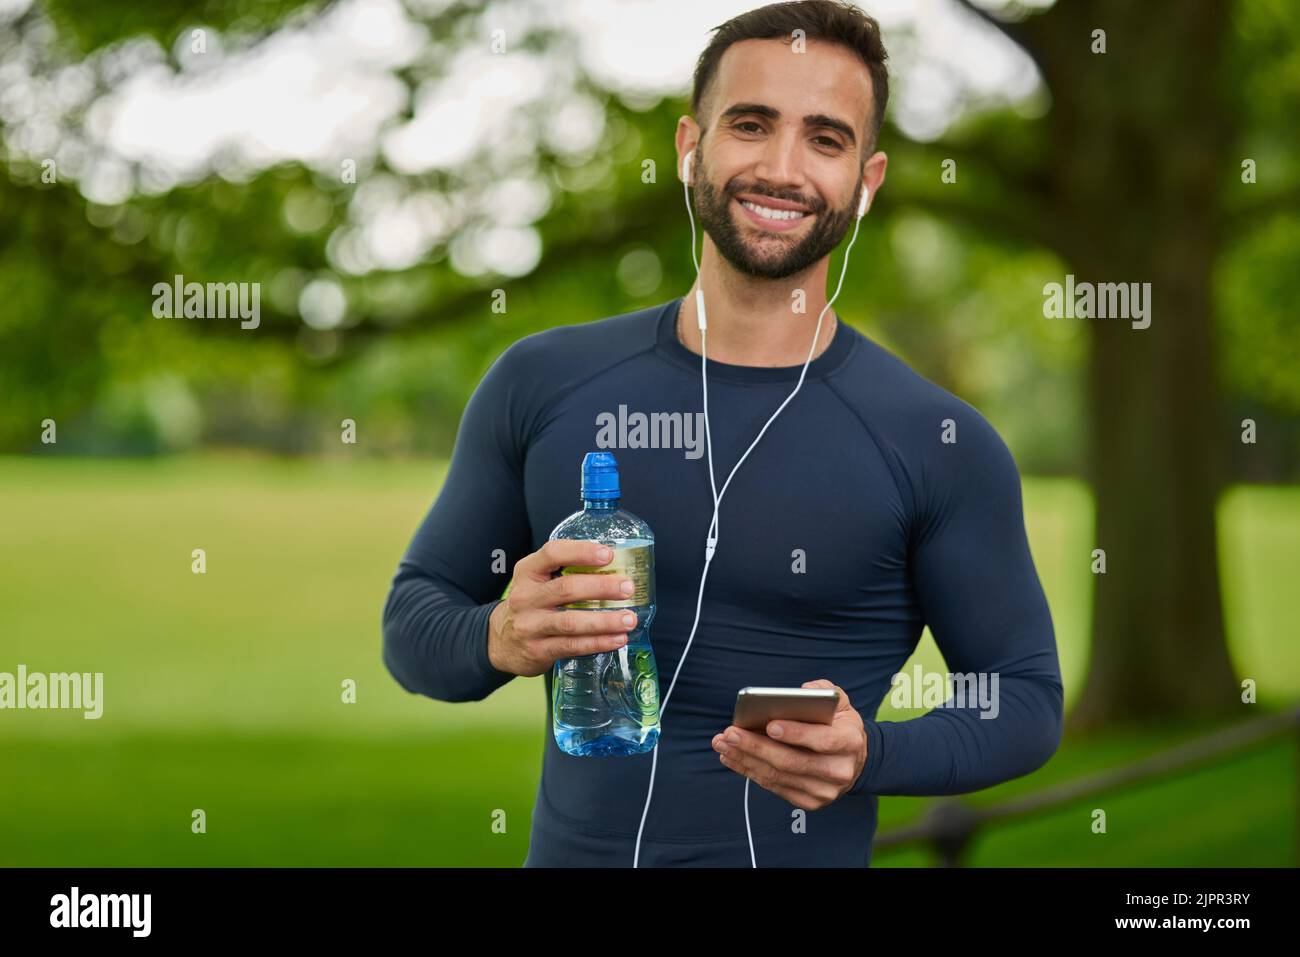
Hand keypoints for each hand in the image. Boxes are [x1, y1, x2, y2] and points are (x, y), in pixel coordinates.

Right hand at [487, 539, 638, 677]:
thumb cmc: (531, 605)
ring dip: (604, 620)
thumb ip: (565, 571)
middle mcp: (525, 596)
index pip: (553, 553)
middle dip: (601, 587)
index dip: (581, 552)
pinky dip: (598, 642)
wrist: (500, 641)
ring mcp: (530, 625)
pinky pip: (572, 646)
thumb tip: (616, 567)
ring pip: (571, 622)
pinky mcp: (538, 650)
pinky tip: (617, 639)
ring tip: (629, 619)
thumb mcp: (537, 581)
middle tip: (628, 588)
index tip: (608, 554)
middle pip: (566, 588)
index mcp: (528, 571)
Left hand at [712, 679, 866, 810]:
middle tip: (730, 733)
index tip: (769, 725)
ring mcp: (825, 791)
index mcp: (850, 742)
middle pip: (792, 761)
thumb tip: (798, 692)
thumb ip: (823, 691)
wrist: (854, 760)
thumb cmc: (838, 725)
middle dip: (757, 747)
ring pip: (778, 776)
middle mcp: (840, 771)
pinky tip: (732, 758)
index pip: (823, 740)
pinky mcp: (810, 802)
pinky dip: (750, 772)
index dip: (796, 733)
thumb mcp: (840, 702)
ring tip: (723, 744)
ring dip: (745, 760)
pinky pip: (774, 787)